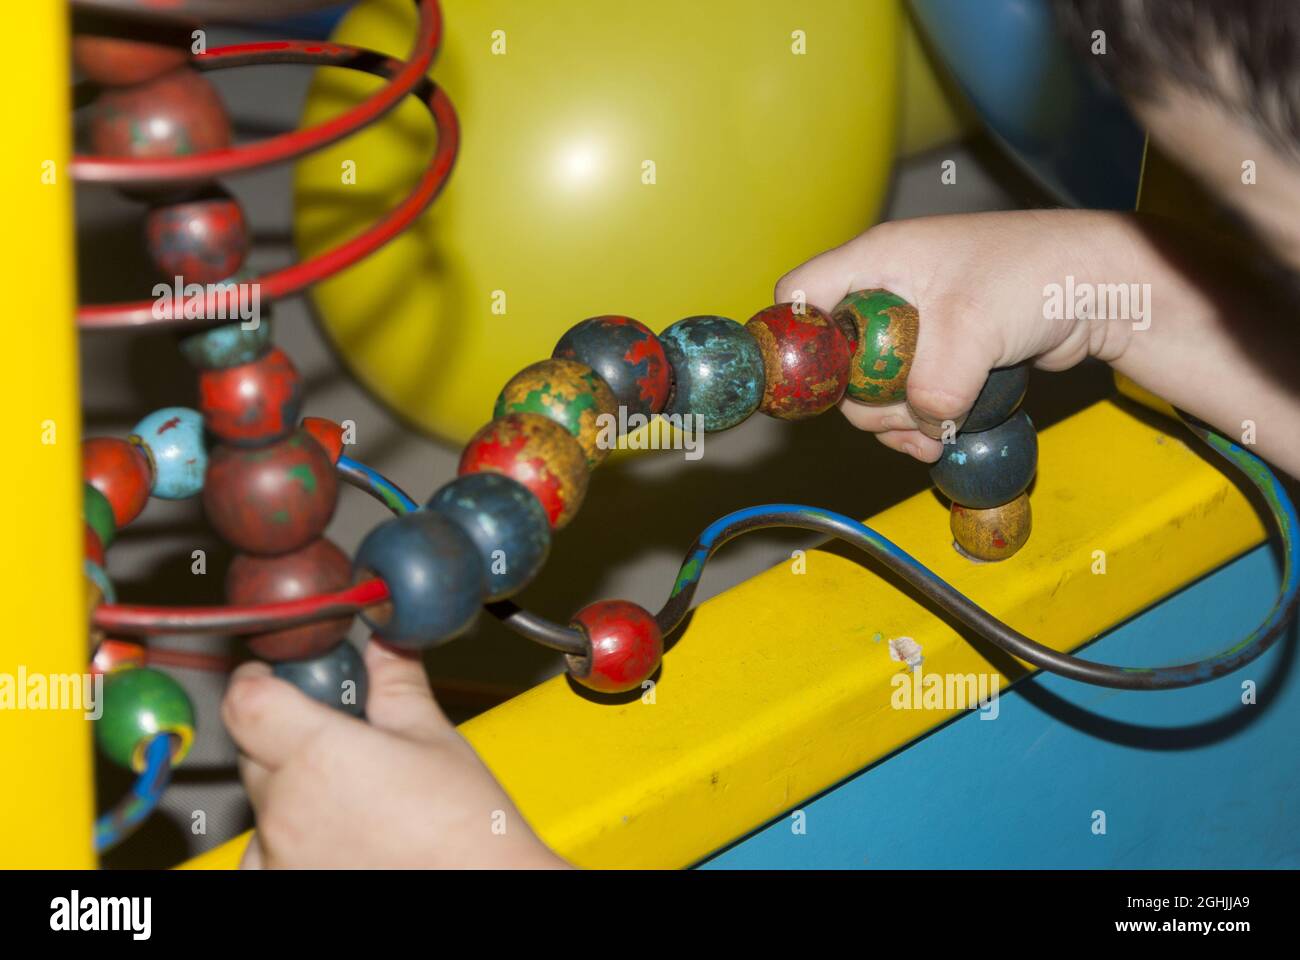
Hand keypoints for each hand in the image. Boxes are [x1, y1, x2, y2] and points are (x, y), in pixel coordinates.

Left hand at [222, 641, 569, 868]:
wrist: (483, 889)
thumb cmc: (466, 832)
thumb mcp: (433, 737)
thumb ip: (395, 681)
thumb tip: (383, 644)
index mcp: (318, 755)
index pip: (245, 700)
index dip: (258, 680)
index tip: (276, 678)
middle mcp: (286, 809)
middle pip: (255, 749)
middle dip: (288, 736)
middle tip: (339, 741)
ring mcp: (278, 857)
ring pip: (262, 803)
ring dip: (290, 791)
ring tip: (350, 798)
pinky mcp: (282, 887)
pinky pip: (262, 853)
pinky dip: (285, 840)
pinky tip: (332, 834)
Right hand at [776, 210, 1142, 460]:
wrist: (1101, 289)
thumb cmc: (1037, 275)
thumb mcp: (975, 324)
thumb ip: (935, 380)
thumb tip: (926, 425)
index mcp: (877, 262)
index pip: (801, 295)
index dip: (796, 339)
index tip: (821, 380)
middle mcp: (886, 293)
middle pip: (834, 362)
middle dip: (864, 400)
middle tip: (906, 413)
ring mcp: (913, 329)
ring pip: (871, 391)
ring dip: (895, 421)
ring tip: (937, 432)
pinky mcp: (939, 358)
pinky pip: (906, 402)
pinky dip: (918, 426)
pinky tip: (943, 437)